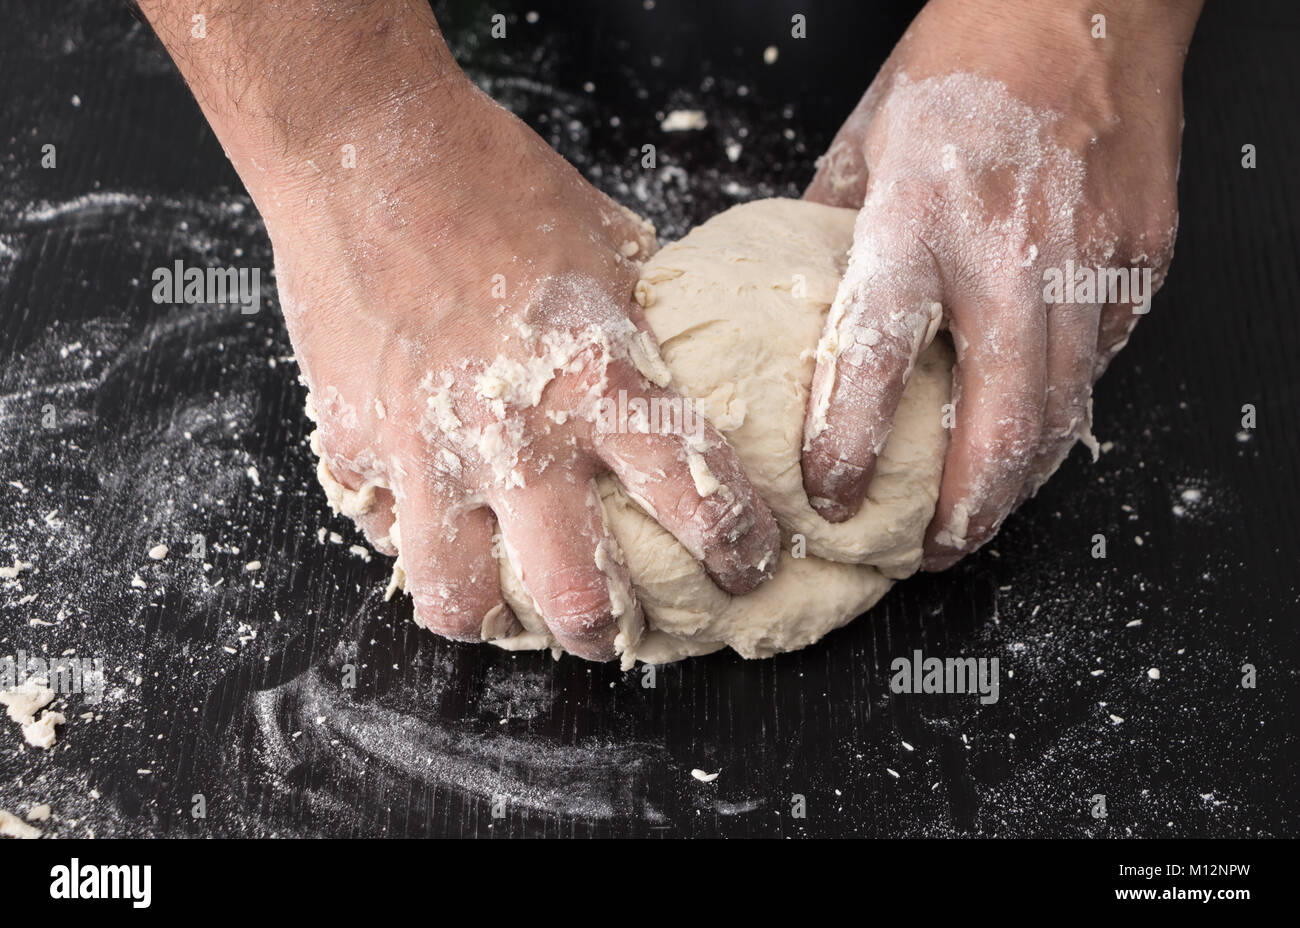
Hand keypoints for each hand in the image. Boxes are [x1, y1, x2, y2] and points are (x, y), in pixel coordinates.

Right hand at [140, 1, 779, 659]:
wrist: (367, 150)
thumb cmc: (494, 184)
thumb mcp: (605, 249)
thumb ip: (641, 327)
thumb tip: (676, 367)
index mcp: (597, 379)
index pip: (694, 497)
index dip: (736, 548)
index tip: (745, 563)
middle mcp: (516, 436)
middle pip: (575, 598)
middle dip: (609, 631)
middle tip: (619, 624)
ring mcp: (423, 450)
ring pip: (459, 598)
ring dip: (497, 614)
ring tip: (513, 599)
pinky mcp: (352, 443)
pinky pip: (382, 531)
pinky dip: (410, 537)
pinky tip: (432, 518)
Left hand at [802, 0, 1201, 568]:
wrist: (1087, 0)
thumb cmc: (968, 58)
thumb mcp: (868, 134)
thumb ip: (832, 228)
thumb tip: (796, 300)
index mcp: (922, 215)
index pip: (877, 350)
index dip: (851, 437)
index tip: (830, 493)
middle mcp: (1011, 249)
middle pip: (1000, 418)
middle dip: (966, 509)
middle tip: (929, 553)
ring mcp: (1088, 259)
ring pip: (1064, 410)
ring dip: (1018, 481)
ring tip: (977, 519)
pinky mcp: (1139, 261)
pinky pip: (1102, 360)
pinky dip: (1063, 408)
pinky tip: (1029, 429)